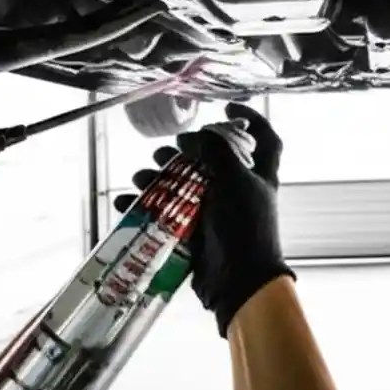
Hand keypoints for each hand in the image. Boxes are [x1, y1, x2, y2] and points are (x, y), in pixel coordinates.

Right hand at [113, 102, 291, 336]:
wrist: (238, 283)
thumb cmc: (244, 228)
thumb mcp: (234, 180)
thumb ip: (215, 150)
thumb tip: (191, 138)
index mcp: (258, 175)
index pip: (264, 138)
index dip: (250, 118)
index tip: (226, 106)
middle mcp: (238, 190)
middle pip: (209, 160)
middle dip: (184, 152)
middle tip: (166, 151)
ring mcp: (215, 213)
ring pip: (181, 186)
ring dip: (158, 178)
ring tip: (142, 176)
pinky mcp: (195, 234)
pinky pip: (166, 214)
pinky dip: (144, 208)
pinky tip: (126, 204)